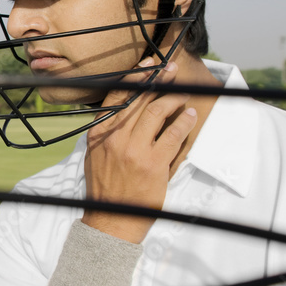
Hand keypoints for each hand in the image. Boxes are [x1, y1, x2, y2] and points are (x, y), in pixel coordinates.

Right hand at [82, 59, 197, 243]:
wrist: (111, 219)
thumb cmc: (105, 186)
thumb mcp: (95, 154)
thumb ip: (108, 130)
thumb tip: (125, 107)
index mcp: (98, 132)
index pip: (117, 95)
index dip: (135, 76)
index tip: (149, 65)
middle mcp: (115, 137)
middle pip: (140, 98)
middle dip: (159, 79)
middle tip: (172, 69)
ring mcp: (134, 150)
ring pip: (157, 111)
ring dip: (174, 97)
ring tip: (184, 91)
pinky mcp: (153, 163)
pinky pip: (173, 135)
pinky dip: (183, 121)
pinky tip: (190, 115)